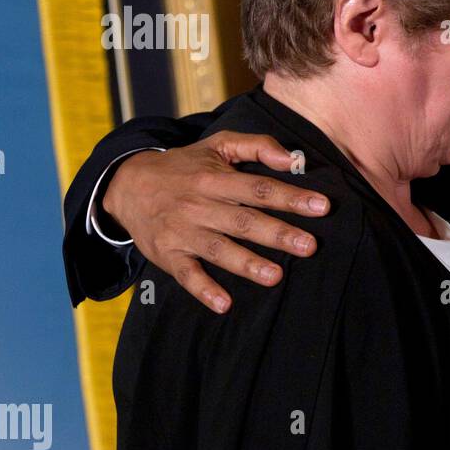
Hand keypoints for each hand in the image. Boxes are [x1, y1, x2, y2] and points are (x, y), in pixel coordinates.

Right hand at [101, 132, 330, 312]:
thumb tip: (292, 158)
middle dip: (278, 234)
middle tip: (309, 246)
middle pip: (244, 221)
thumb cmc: (185, 166)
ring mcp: (183, 232)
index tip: (322, 207)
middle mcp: (200, 206)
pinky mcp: (168, 255)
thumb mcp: (217, 145)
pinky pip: (187, 275)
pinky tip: (224, 304)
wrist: (127, 185)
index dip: (290, 197)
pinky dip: (204, 290)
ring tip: (276, 276)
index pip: (259, 188)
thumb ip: (256, 145)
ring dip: (247, 263)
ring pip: (219, 249)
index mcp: (216, 179)